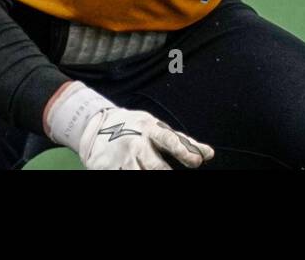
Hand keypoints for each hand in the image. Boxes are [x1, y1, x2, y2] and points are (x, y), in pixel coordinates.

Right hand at [44, 80, 213, 169]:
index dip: (184, 152)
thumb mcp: (157, 129)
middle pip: (155, 166)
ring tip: (158, 179)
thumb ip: (183, 142)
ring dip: (148, 177)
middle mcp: (135, 143)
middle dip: (166, 174)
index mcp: (150, 129)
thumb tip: (209, 155)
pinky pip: (122, 178)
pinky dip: (134, 178)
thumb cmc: (136, 128)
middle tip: (172, 175)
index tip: (196, 162)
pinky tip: (138, 175)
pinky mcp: (107, 169)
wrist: (95, 125)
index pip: (170, 140)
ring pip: (139, 175)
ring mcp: (120, 158)